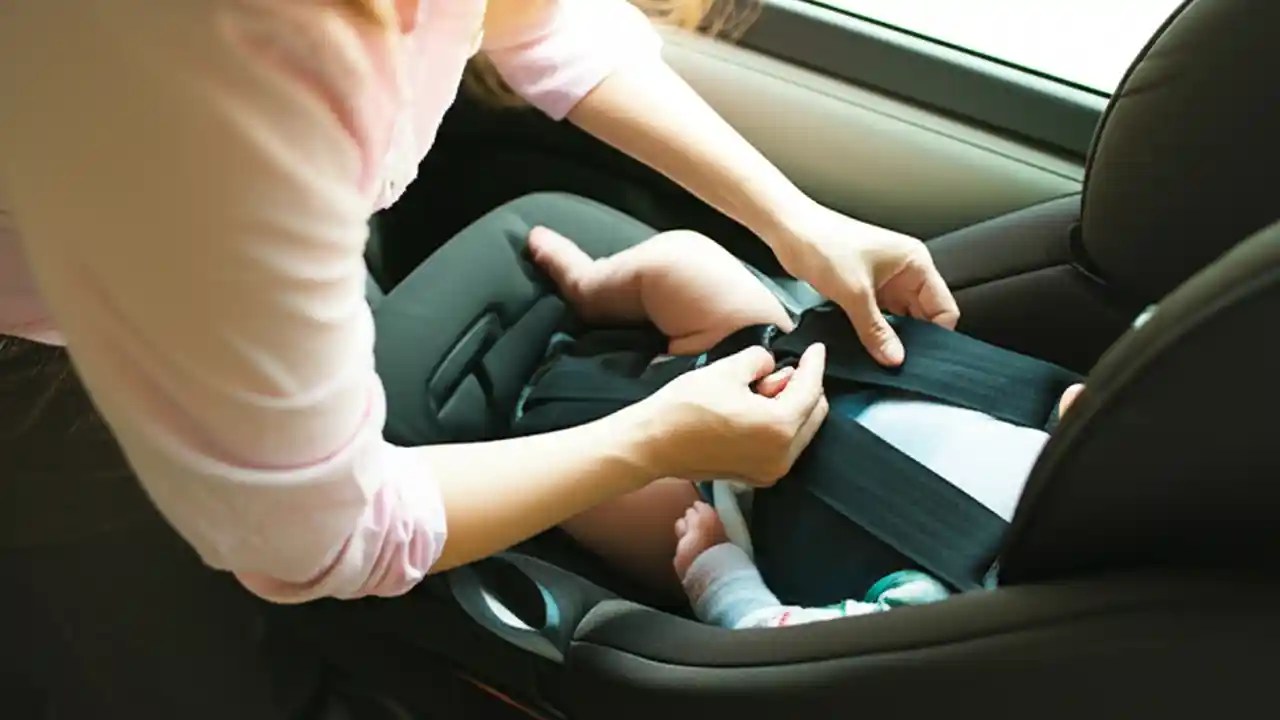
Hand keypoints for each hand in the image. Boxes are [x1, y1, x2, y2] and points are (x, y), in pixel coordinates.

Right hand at [636, 343, 828, 487]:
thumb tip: (770, 365)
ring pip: (800, 431)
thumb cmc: (685, 405)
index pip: (811, 390)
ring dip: (792, 406)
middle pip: (813, 414)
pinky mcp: (757, 477)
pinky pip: (784, 446)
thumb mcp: (727, 369)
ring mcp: (770, 471)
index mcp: (779, 428)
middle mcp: (782, 456)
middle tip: (781, 369)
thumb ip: (761, 360)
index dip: (814, 364)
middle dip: (804, 388)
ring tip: (762, 389)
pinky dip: (780, 425)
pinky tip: (757, 409)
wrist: (652, 444)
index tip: (816, 348)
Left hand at [769, 202, 959, 366]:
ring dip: (891, 338)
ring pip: (900, 320)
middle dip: (912, 341)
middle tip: (897, 364)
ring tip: (880, 358)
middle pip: (924, 317)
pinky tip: (866, 347)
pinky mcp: (865, 289)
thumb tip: (895, 359)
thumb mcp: (854, 293)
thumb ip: (876, 330)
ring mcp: (885, 281)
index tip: (919, 358)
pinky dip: (875, 331)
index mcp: (916, 263)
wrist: (790, 230)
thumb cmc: (824, 244)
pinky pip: (880, 317)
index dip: (936, 335)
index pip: (944, 308)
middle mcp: (906, 272)